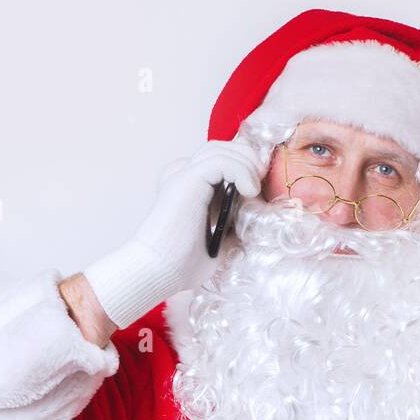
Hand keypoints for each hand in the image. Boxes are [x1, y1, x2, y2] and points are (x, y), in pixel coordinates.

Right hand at [83, 136, 267, 329]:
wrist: (158, 272)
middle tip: (261, 184)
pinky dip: (242, 171)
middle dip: (248, 159)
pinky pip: (222, 160)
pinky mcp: (187, 178)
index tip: (258, 190)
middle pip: (222, 147)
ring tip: (255, 190)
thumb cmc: (182, 264)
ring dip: (247, 165)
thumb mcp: (219, 240)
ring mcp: (182, 174)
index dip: (245, 167)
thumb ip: (234, 223)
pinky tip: (249, 191)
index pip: (221, 160)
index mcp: (187, 186)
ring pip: (222, 149)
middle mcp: (182, 174)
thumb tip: (257, 213)